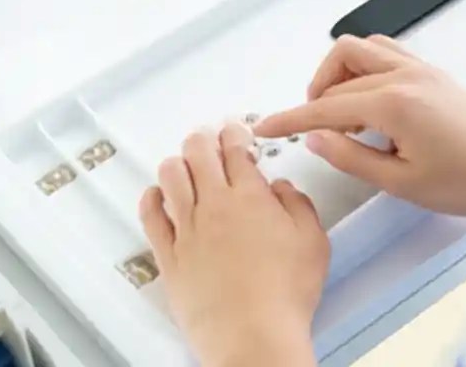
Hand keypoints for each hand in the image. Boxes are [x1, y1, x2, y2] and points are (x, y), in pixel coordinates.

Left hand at [140, 123, 327, 366]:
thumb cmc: (289, 291)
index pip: (236, 150)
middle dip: (202, 139)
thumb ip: (298, 206)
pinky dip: (152, 198)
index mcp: (252, 196)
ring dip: (177, 163)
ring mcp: (187, 229)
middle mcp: (215, 205)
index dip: (235, 134)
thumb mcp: (314, 242)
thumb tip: (280, 188)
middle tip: (208, 140)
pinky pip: (151, 217)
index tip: (236, 130)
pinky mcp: (169, 256)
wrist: (252, 335)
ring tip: (185, 164)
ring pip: (170, 177)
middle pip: (198, 154)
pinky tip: (157, 194)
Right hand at [257, 35, 465, 217]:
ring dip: (340, 73)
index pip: (326, 107)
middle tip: (317, 130)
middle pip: (340, 68)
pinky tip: (368, 104)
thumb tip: (315, 139)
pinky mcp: (431, 72)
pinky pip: (386, 52)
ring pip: (361, 48)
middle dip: (317, 96)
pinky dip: (365, 68)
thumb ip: (350, 157)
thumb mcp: (400, 182)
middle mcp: (405, 75)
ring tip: (341, 115)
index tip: (264, 127)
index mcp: (394, 103)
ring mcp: (421, 68)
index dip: (291, 119)